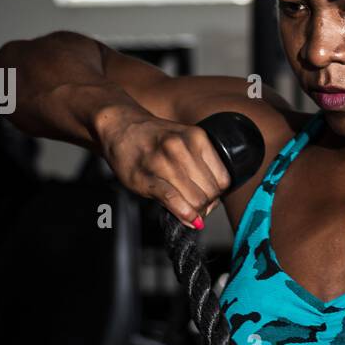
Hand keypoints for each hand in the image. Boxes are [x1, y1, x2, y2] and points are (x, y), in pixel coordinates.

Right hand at [96, 105, 232, 227]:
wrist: (121, 128)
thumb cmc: (155, 139)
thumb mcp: (184, 144)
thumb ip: (200, 170)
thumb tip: (208, 209)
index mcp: (197, 138)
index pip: (224, 178)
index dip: (219, 193)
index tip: (211, 195)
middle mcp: (181, 147)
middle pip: (210, 191)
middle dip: (207, 203)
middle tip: (197, 203)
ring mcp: (162, 162)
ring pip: (195, 198)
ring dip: (195, 209)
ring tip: (188, 206)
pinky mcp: (144, 177)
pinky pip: (172, 200)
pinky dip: (183, 212)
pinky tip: (186, 217)